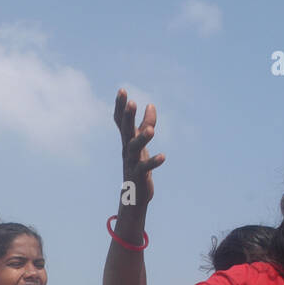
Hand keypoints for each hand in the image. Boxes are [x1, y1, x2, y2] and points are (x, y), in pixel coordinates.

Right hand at [114, 89, 164, 207]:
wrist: (133, 194)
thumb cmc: (138, 164)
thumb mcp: (142, 142)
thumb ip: (146, 123)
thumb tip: (151, 105)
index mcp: (127, 139)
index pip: (120, 120)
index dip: (120, 106)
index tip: (122, 90)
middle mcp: (126, 148)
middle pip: (125, 130)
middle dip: (128, 117)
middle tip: (132, 103)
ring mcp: (131, 162)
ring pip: (135, 148)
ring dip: (143, 139)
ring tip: (151, 131)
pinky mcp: (139, 175)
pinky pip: (145, 167)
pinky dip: (153, 162)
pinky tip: (163, 157)